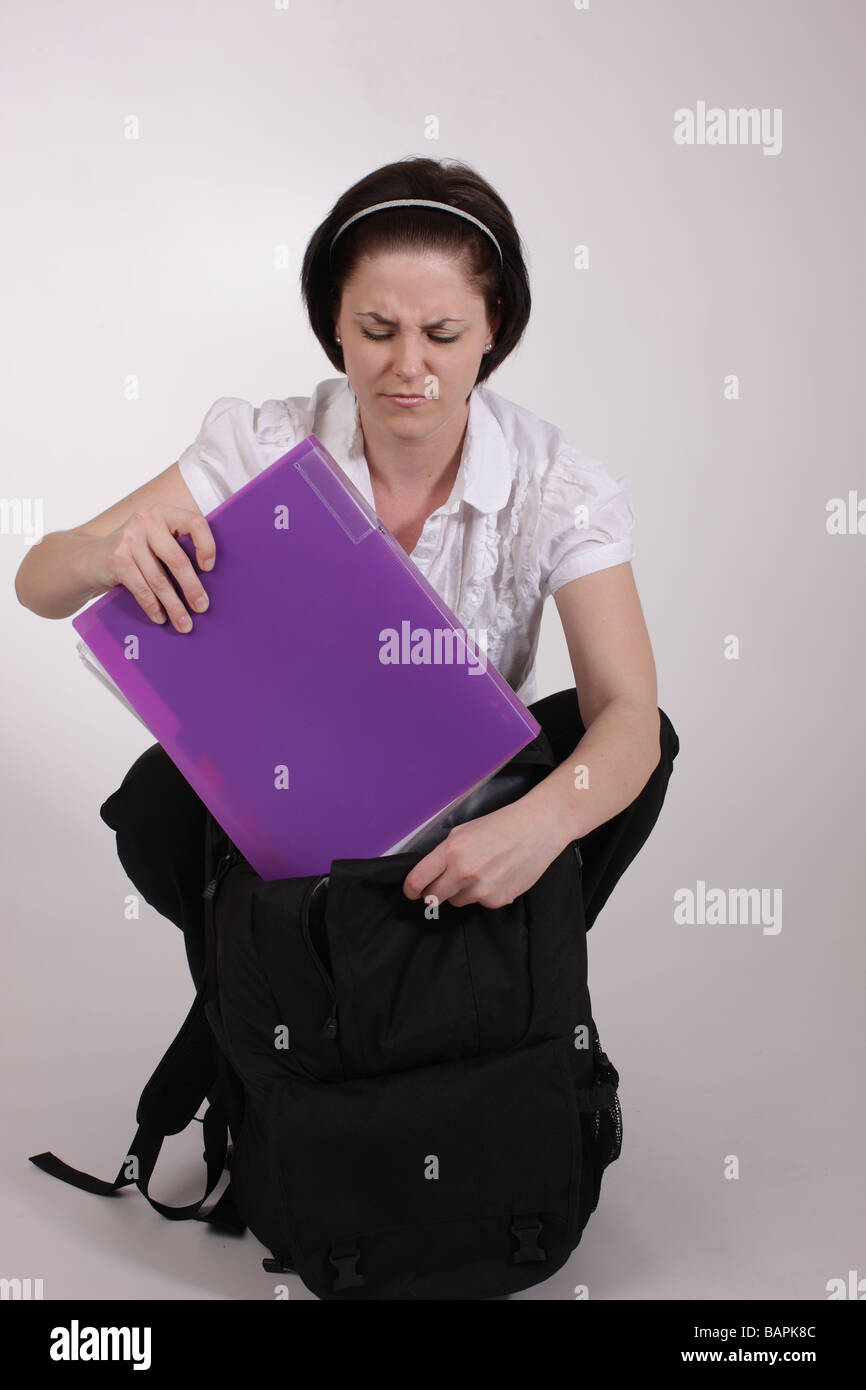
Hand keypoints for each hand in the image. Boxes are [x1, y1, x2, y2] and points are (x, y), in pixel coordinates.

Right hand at [84, 506, 215, 632]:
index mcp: (164, 513)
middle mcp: (146, 521)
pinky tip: (160, 617)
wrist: (90, 556)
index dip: (206, 545)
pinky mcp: (117, 559)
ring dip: (174, 605)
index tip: (209, 568)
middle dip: (192, 588)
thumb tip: (207, 583)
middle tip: (202, 607)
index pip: (194, 523)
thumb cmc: (135, 551)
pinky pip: (141, 588)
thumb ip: (177, 548)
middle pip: (177, 559)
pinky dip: (152, 606)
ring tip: (184, 623)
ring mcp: (129, 539)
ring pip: (159, 579)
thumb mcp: (156, 540)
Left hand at [402, 795, 569, 909]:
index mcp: (451, 851)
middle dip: (433, 892)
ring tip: (480, 871)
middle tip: (440, 885)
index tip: (410, 892)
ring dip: (461, 892)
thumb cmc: (501, 825)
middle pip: (433, 897)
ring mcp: (481, 890)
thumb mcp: (463, 831)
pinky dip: (483, 894)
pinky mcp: (497, 900)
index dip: (410, 889)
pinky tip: (496, 876)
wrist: (538, 829)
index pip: (418, 880)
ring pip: (457, 901)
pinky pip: (479, 903)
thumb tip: (429, 874)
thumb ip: (443, 854)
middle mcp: (464, 873)